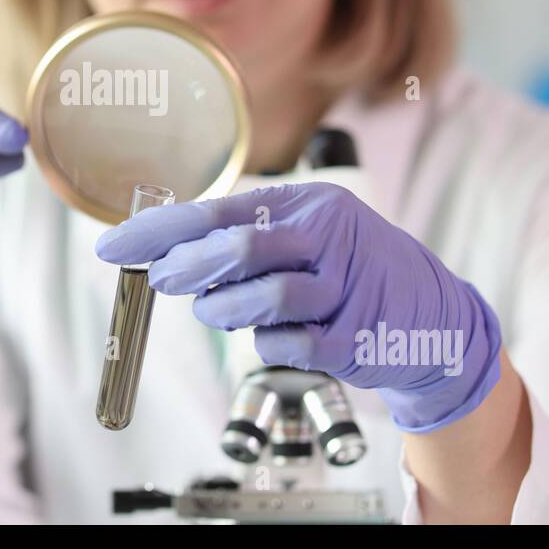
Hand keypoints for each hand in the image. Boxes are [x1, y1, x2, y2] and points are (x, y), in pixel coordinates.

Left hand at [94, 182, 502, 431]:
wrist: (435, 318)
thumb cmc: (351, 275)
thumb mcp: (305, 239)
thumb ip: (244, 243)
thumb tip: (168, 257)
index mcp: (308, 203)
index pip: (218, 209)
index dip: (159, 230)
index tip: (113, 246)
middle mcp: (329, 235)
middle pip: (240, 245)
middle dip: (187, 267)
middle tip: (163, 280)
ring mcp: (345, 286)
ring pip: (265, 297)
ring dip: (223, 310)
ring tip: (216, 312)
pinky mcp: (354, 337)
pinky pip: (290, 344)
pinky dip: (268, 345)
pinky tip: (275, 336)